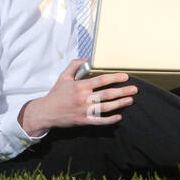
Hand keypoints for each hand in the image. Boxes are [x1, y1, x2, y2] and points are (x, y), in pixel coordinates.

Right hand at [18, 60, 135, 135]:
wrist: (45, 113)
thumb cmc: (56, 94)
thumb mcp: (63, 77)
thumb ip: (75, 65)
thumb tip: (88, 58)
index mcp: (79, 86)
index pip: (101, 80)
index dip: (114, 78)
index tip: (125, 76)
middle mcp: (83, 98)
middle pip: (107, 94)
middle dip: (122, 91)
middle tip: (134, 89)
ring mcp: (83, 111)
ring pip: (106, 107)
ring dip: (120, 104)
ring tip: (130, 100)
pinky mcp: (83, 121)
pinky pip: (99, 121)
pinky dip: (110, 120)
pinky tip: (119, 117)